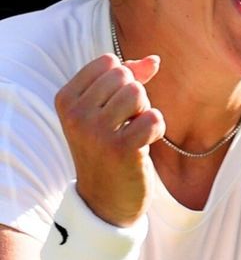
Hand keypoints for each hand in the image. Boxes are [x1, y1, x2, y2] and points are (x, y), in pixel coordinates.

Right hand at [54, 54, 164, 226]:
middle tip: (125, 124)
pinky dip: (157, 129)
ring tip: (132, 134)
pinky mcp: (121, 148)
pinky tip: (143, 146)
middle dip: (135, 97)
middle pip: (125, 76)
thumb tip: (154, 60)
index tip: (114, 108)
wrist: (105, 200)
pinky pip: (153, 118)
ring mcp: (95, 131)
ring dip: (144, 113)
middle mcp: (75, 114)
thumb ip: (131, 77)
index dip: (124, 80)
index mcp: (66, 99)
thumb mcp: (109, 109)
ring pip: (138, 93)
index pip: (109, 62)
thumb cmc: (109, 147)